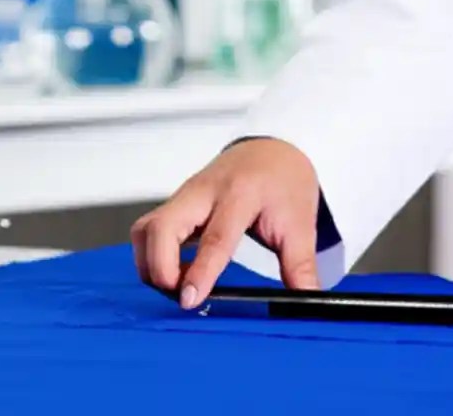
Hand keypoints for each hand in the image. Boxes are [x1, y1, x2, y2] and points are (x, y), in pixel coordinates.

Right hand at [130, 138, 320, 309]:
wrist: (272, 150)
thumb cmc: (284, 183)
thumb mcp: (300, 224)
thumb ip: (300, 266)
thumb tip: (306, 303)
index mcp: (239, 194)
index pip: (213, 237)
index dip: (198, 271)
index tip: (189, 299)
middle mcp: (203, 192)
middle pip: (161, 227)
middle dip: (159, 268)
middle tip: (180, 296)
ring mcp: (183, 196)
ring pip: (146, 229)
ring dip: (151, 264)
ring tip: (179, 284)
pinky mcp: (174, 204)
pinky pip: (148, 231)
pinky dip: (152, 256)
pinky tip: (176, 271)